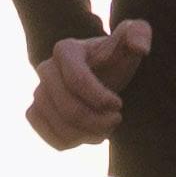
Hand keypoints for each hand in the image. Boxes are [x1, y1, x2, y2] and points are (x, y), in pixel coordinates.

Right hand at [28, 16, 150, 148]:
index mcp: (66, 49)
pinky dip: (69, 142)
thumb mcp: (133, 39)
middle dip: (96, 121)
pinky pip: (46, 134)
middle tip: (116, 120)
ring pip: (58, 124)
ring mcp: (39, 91)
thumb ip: (139, 34)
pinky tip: (87, 136)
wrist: (104, 74)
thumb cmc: (118, 56)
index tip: (119, 105)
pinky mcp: (35, 112)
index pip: (77, 81)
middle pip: (68, 108)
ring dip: (86, 135)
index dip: (100, 99)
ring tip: (104, 130)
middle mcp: (46, 68)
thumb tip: (139, 47)